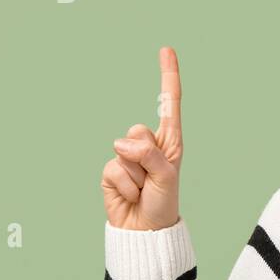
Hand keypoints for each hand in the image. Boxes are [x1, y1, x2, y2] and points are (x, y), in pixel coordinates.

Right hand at [100, 46, 183, 230]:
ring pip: (124, 151)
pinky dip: (123, 186)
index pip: (168, 103)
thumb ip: (149, 155)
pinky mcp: (110, 170)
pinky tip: (129, 195)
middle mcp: (148, 145)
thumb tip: (121, 143)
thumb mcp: (165, 177)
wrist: (143, 230)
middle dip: (146, 158)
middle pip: (139, 131)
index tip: (166, 49)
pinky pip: (113, 168)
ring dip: (136, 176)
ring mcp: (127, 156)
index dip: (167, 76)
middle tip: (152, 179)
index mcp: (169, 142)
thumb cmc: (162, 202)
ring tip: (142, 189)